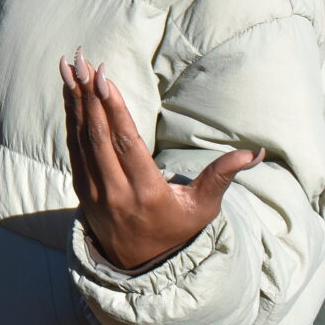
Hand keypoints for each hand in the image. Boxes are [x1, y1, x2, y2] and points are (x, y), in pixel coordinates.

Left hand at [60, 50, 261, 271]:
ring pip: (81, 139)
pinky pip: (74, 148)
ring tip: (69, 66)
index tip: (102, 78)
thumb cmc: (177, 229)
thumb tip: (255, 153)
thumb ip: (222, 176)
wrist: (138, 264)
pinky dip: (71, 118)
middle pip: (99, 137)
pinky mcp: (81, 189)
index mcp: (146, 193)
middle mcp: (115, 192)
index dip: (113, 110)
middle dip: (88, 96)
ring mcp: (94, 192)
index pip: (126, 145)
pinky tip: (69, 91)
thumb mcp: (204, 207)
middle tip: (81, 60)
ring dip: (74, 100)